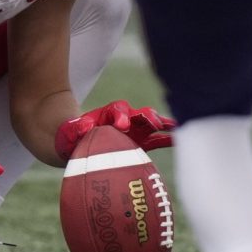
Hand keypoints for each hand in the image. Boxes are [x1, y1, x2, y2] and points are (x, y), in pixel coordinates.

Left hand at [55, 100, 174, 160]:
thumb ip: (78, 128)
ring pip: (150, 123)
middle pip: (138, 114)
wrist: (77, 140)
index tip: (122, 125)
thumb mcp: (72, 131)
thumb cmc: (74, 135)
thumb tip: (83, 127)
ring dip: (161, 125)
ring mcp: (133, 129)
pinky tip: (178, 140)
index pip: (117, 110)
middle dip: (146, 117)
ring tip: (175, 127)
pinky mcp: (139, 142)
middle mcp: (124, 119)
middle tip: (152, 123)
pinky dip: (166, 138)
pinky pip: (156, 139)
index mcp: (108, 114)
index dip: (121, 116)